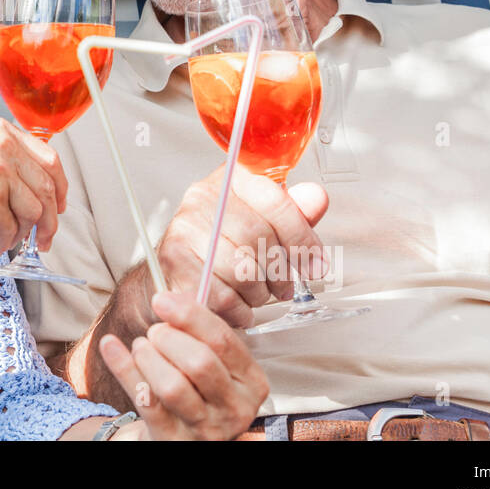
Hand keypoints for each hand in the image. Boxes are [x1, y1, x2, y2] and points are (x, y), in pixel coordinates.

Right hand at [0, 117, 67, 253]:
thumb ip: (6, 156)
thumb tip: (38, 186)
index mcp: (2, 130)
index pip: (50, 158)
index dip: (60, 187)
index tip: (59, 205)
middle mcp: (3, 145)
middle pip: (47, 188)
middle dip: (48, 220)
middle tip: (44, 238)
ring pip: (34, 211)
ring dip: (24, 234)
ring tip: (7, 241)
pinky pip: (12, 227)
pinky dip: (5, 242)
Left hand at [98, 291, 267, 439]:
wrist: (184, 435)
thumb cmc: (199, 390)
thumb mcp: (212, 360)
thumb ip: (199, 331)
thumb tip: (169, 297)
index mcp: (250, 381)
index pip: (223, 340)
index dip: (190, 315)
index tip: (163, 300)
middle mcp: (235, 408)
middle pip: (199, 362)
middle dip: (169, 338)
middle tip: (155, 331)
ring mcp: (206, 428)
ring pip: (173, 385)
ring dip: (148, 356)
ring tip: (141, 347)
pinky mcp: (173, 437)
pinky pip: (144, 400)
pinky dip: (123, 367)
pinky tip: (110, 346)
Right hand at [152, 164, 329, 327]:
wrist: (174, 270)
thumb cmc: (223, 245)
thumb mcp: (263, 221)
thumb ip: (293, 212)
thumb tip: (316, 198)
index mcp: (232, 178)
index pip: (274, 199)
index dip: (301, 237)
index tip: (315, 265)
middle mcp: (203, 197)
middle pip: (259, 236)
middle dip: (280, 271)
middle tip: (283, 287)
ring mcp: (184, 227)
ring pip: (242, 269)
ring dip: (259, 293)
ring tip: (257, 294)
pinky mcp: (173, 261)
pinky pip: (222, 294)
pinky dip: (239, 309)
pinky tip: (239, 306)